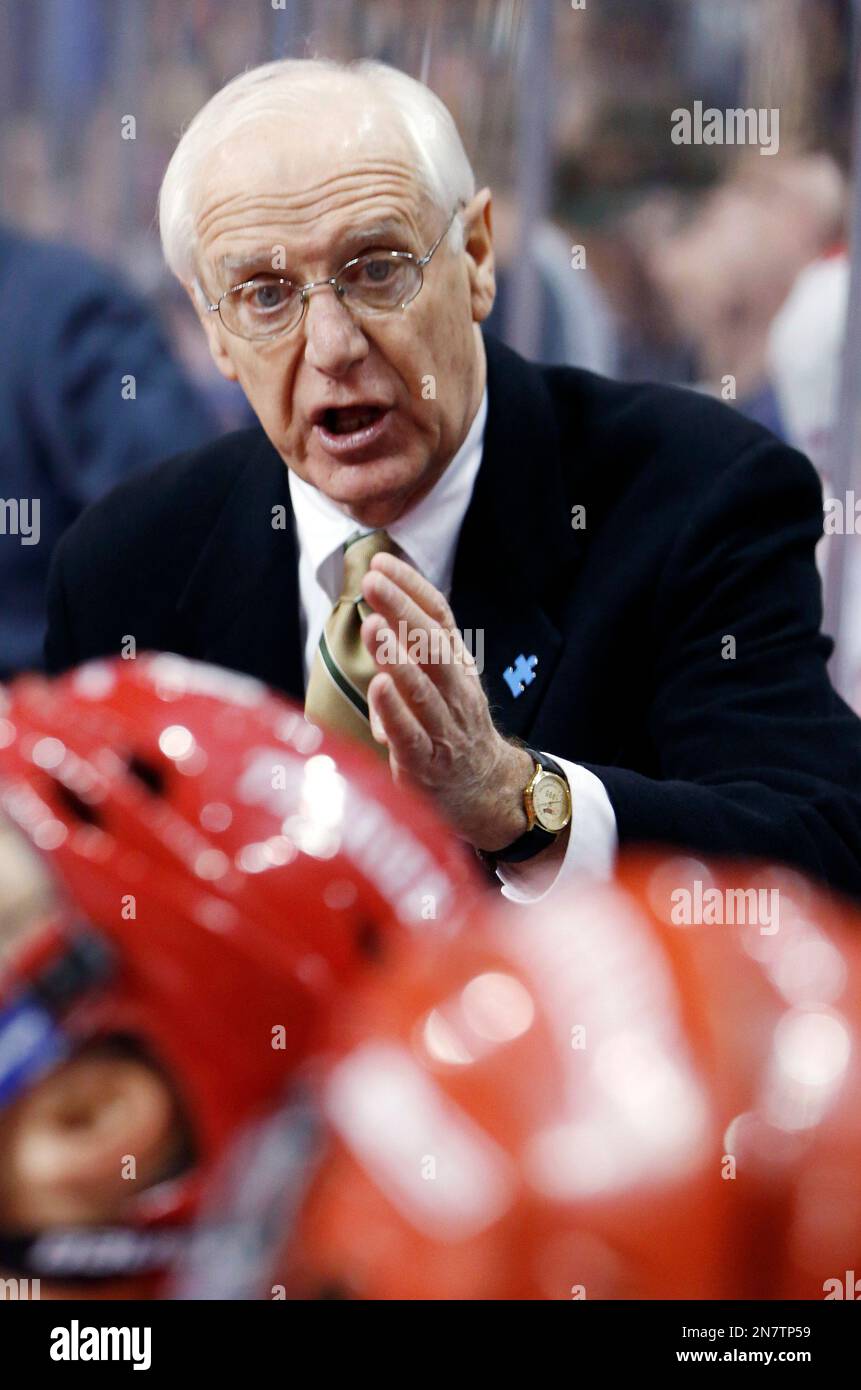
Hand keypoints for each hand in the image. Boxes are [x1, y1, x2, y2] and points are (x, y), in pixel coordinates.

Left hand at [359, 553, 533, 850]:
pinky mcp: (425, 762)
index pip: (438, 616)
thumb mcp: (440, 680)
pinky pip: (410, 734)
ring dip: (396, 656)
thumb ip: (412, 649)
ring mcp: (443, 726)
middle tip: (372, 582)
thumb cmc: (448, 724)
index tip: (381, 562)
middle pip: (432, 644)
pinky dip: (394, 710)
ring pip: (423, 687)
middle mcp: (455, 690)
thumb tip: (377, 613)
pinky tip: (377, 686)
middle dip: (401, 610)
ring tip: (372, 626)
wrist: (481, 787)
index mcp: (457, 664)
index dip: (411, 587)